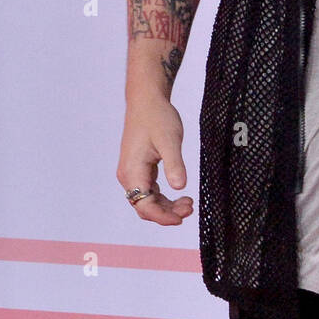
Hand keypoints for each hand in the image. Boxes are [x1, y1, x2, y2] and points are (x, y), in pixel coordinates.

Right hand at [117, 93, 193, 225]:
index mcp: (132, 171)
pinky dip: (164, 197)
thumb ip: (174, 164)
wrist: (146, 100)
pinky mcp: (139, 168)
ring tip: (189, 204)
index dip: (162, 216)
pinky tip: (180, 195)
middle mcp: (128, 176)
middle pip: (145, 207)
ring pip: (147, 201)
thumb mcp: (170, 140)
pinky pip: (149, 191)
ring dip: (167, 206)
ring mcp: (132, 173)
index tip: (182, 218)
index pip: (144, 206)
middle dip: (167, 212)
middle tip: (191, 208)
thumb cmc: (157, 117)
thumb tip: (180, 187)